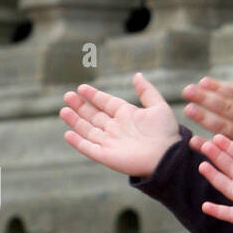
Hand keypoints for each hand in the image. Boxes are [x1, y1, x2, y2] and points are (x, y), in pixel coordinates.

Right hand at [59, 72, 179, 176]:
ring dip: (75, 121)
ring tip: (64, 110)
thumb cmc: (166, 133)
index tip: (82, 88)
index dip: (94, 96)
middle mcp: (117, 129)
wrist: (168, 156)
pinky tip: (68, 133)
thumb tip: (137, 75)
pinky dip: (78, 142)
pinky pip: (89, 148)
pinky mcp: (107, 156)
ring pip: (88, 130)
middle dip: (80, 106)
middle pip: (94, 116)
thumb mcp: (158, 107)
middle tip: (68, 95)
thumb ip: (147, 91)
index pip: (106, 103)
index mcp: (127, 116)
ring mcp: (110, 143)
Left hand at [182, 66, 232, 152]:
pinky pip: (224, 146)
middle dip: (206, 98)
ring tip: (188, 110)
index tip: (203, 81)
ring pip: (223, 125)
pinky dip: (210, 144)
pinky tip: (196, 140)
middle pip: (226, 107)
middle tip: (187, 91)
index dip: (219, 87)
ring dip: (205, 118)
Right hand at [195, 128, 232, 232]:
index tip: (217, 137)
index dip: (230, 147)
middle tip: (204, 145)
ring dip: (215, 177)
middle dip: (218, 156)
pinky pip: (231, 214)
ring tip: (203, 166)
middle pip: (231, 167)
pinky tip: (206, 206)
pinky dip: (218, 211)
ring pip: (228, 186)